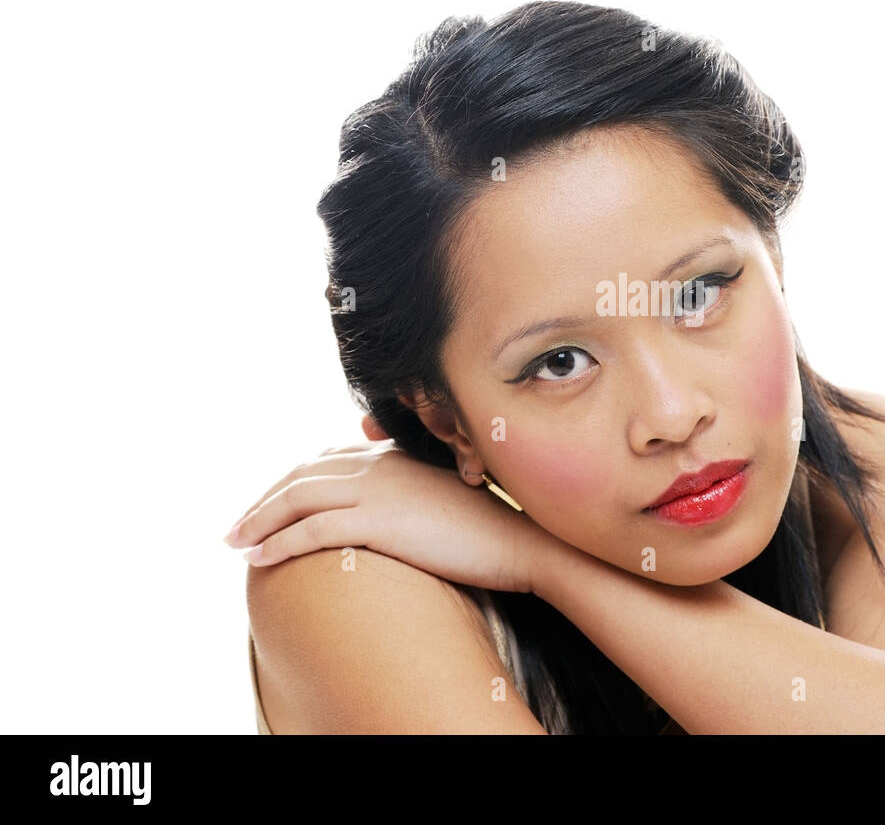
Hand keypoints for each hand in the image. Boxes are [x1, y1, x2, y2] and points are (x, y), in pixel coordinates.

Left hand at [222, 439, 547, 593]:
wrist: (518, 542)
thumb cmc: (486, 525)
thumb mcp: (441, 491)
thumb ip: (407, 479)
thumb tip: (382, 472)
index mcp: (392, 455)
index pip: (323, 460)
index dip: (289, 483)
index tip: (268, 505)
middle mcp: (379, 464)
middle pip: (301, 476)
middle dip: (262, 501)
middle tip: (236, 527)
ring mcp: (378, 489)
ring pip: (298, 498)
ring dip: (259, 521)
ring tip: (237, 543)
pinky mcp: (380, 520)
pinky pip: (314, 528)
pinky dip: (280, 542)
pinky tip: (261, 558)